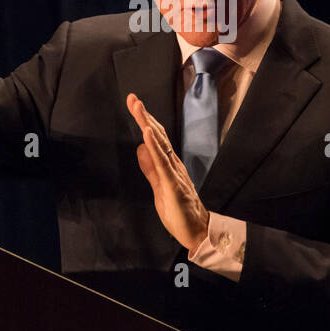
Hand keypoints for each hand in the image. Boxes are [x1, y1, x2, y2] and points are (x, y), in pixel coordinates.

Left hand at [126, 93, 208, 252]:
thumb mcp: (159, 187)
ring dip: (147, 124)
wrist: (197, 232)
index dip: (144, 121)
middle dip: (144, 116)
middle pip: (157, 135)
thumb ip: (150, 169)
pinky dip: (155, 146)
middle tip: (132, 98)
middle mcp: (173, 164)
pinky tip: (147, 133)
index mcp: (169, 165)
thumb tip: (140, 148)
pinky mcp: (174, 184)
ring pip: (160, 144)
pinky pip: (162, 162)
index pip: (155, 139)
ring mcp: (174, 172)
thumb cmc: (179, 212)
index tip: (133, 104)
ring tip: (138, 107)